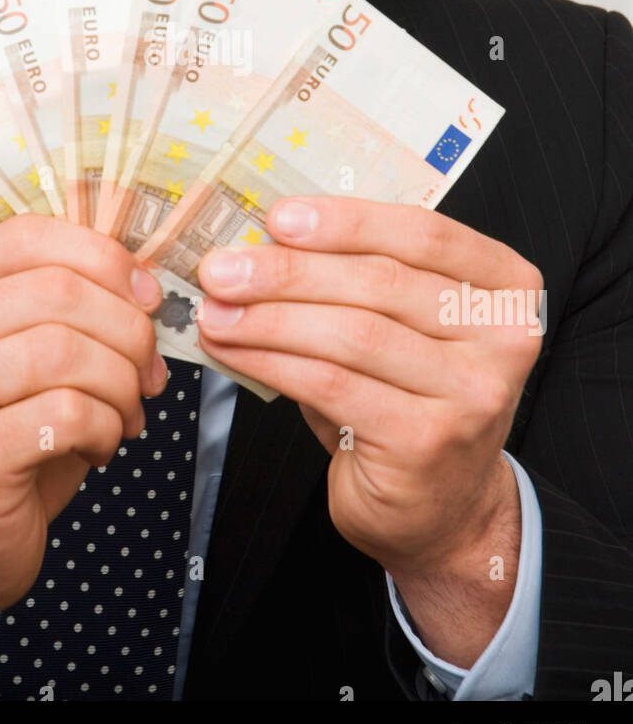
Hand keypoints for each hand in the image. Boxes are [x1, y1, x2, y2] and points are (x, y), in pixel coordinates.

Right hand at [0, 214, 164, 692]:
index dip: (104, 257)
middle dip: (128, 330)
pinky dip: (106, 428)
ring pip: (67, 351)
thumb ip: (65, 307)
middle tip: (148, 371)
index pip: (28, 236)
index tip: (146, 293)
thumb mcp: (22, 355)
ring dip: (120, 384)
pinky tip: (99, 446)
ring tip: (124, 413)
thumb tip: (145, 281)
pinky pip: (69, 413)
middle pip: (58, 291)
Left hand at [195, 196, 542, 659]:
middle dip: (289, 271)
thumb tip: (263, 244)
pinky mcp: (427, 440)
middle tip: (224, 267)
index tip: (280, 217)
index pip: (424, 235)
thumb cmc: (413, 399)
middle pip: (381, 283)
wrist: (445, 506)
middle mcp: (503, 336)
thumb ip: (358, 278)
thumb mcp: (404, 326)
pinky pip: (331, 385)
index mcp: (505, 287)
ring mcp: (472, 392)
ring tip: (217, 310)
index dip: (347, 221)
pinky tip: (233, 351)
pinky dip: (271, 362)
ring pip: (352, 334)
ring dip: (269, 318)